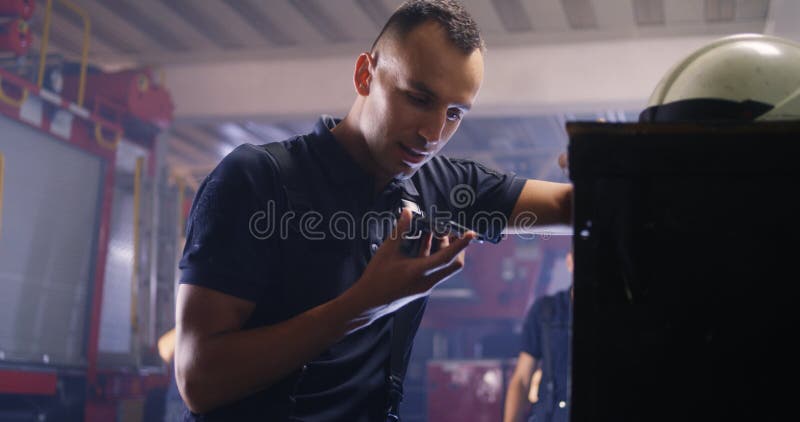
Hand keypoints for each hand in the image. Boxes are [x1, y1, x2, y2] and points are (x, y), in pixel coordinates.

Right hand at [348, 208, 474, 324]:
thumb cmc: (376, 277)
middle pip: (454, 264)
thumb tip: (408, 212)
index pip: (448, 257)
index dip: (461, 244)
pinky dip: (434, 255)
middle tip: (450, 230)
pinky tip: (424, 242)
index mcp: (420, 272)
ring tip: (435, 232)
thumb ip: (400, 230)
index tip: (471, 233)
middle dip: (457, 246)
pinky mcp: (422, 287)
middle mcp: (428, 281)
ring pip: (445, 267)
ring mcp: (426, 285)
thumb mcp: (387, 251)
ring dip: (444, 249)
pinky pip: (435, 270)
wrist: (369, 303)